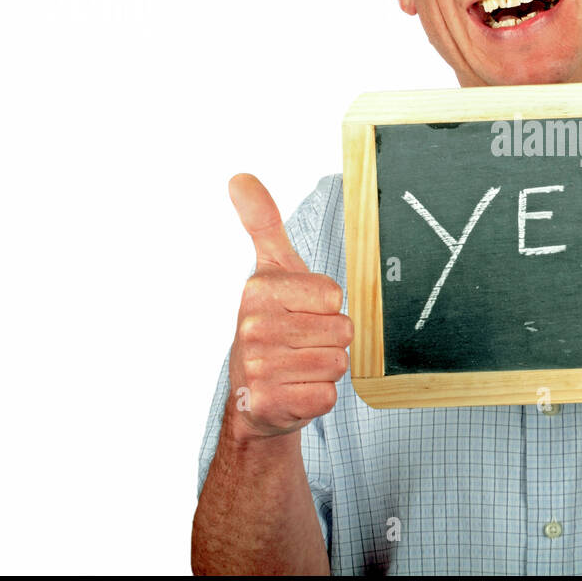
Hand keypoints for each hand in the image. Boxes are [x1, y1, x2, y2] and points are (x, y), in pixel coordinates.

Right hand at [226, 173, 351, 439]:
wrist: (252, 396)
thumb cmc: (273, 326)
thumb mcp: (271, 269)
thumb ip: (262, 222)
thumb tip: (240, 176)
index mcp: (258, 291)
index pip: (334, 297)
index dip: (327, 309)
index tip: (300, 314)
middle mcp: (253, 328)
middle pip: (341, 331)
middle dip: (329, 341)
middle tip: (300, 345)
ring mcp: (258, 369)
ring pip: (337, 364)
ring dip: (325, 369)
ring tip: (297, 367)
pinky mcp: (270, 404)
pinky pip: (328, 396)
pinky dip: (317, 397)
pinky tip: (294, 392)